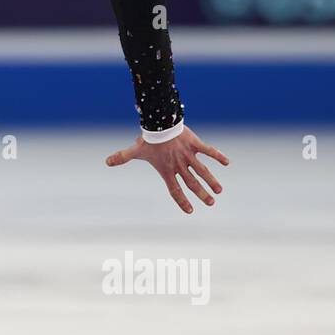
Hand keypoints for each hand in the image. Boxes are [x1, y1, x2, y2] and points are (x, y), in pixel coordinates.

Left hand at [105, 127, 228, 214]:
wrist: (158, 123)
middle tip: (210, 203)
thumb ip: (122, 157)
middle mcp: (179, 165)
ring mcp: (188, 155)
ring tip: (219, 191)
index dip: (181, 201)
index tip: (190, 211)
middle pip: (192, 183)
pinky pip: (209, 151)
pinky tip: (227, 163)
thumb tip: (106, 161)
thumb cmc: (147, 140)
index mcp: (167, 170)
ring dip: (211, 181)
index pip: (174, 190)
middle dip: (201, 194)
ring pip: (202, 170)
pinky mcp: (195, 144)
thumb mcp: (135, 151)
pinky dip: (218, 156)